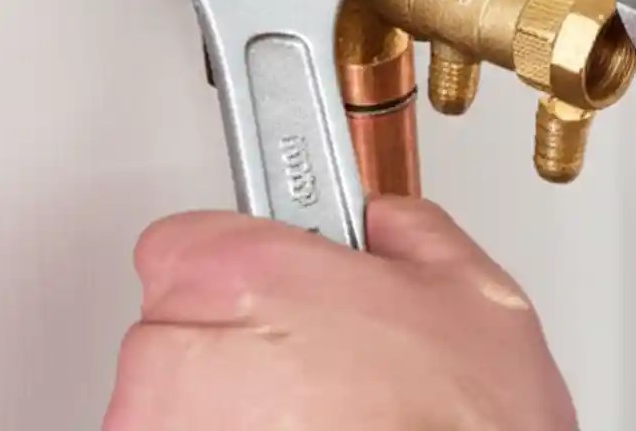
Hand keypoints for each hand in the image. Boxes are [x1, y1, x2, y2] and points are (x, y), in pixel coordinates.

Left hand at [103, 197, 576, 429]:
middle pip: (178, 320)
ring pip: (175, 395)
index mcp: (240, 273)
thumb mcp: (469, 289)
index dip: (243, 264)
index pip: (183, 242)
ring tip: (317, 415)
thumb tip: (382, 224)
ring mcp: (166, 425)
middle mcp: (179, 349)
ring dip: (229, 400)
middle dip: (240, 336)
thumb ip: (402, 227)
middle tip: (316, 361)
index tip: (278, 285)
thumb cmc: (463, 421)